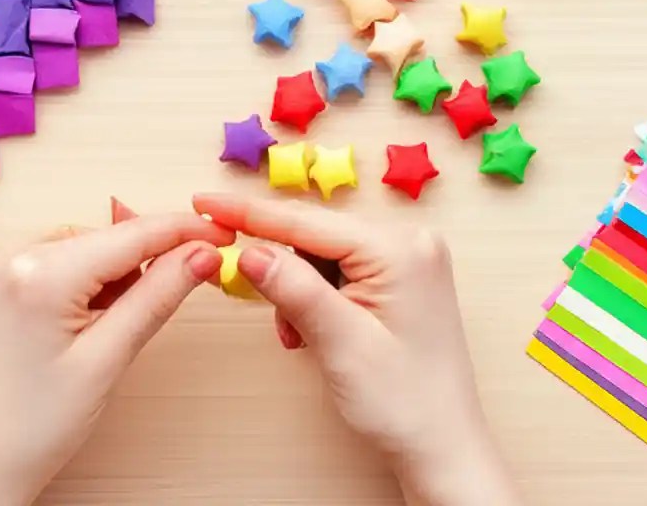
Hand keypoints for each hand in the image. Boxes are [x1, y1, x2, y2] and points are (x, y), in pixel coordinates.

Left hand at [0, 214, 233, 505]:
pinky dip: (78, 279)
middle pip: (103, 237)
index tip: (220, 235)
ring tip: (107, 329)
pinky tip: (82, 320)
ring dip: (110, 272)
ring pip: (78, 246)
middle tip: (168, 297)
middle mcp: (5, 257)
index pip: (130, 235)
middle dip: (142, 261)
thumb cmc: (31, 429)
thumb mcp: (107, 360)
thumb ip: (157, 296)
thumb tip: (200, 254)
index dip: (183, 231)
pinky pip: (49, 259)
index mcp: (37, 275)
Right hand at [192, 194, 520, 505]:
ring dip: (299, 290)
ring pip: (324, 254)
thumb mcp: (339, 342)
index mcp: (401, 249)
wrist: (441, 444)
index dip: (250, 212)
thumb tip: (252, 250)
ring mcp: (408, 259)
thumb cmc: (403, 401)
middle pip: (316, 234)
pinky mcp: (402, 278)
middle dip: (281, 269)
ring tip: (301, 336)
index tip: (205, 202)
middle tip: (257, 302)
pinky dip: (318, 297)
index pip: (308, 221)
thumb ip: (294, 289)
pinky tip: (316, 331)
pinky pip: (342, 270)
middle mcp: (410, 242)